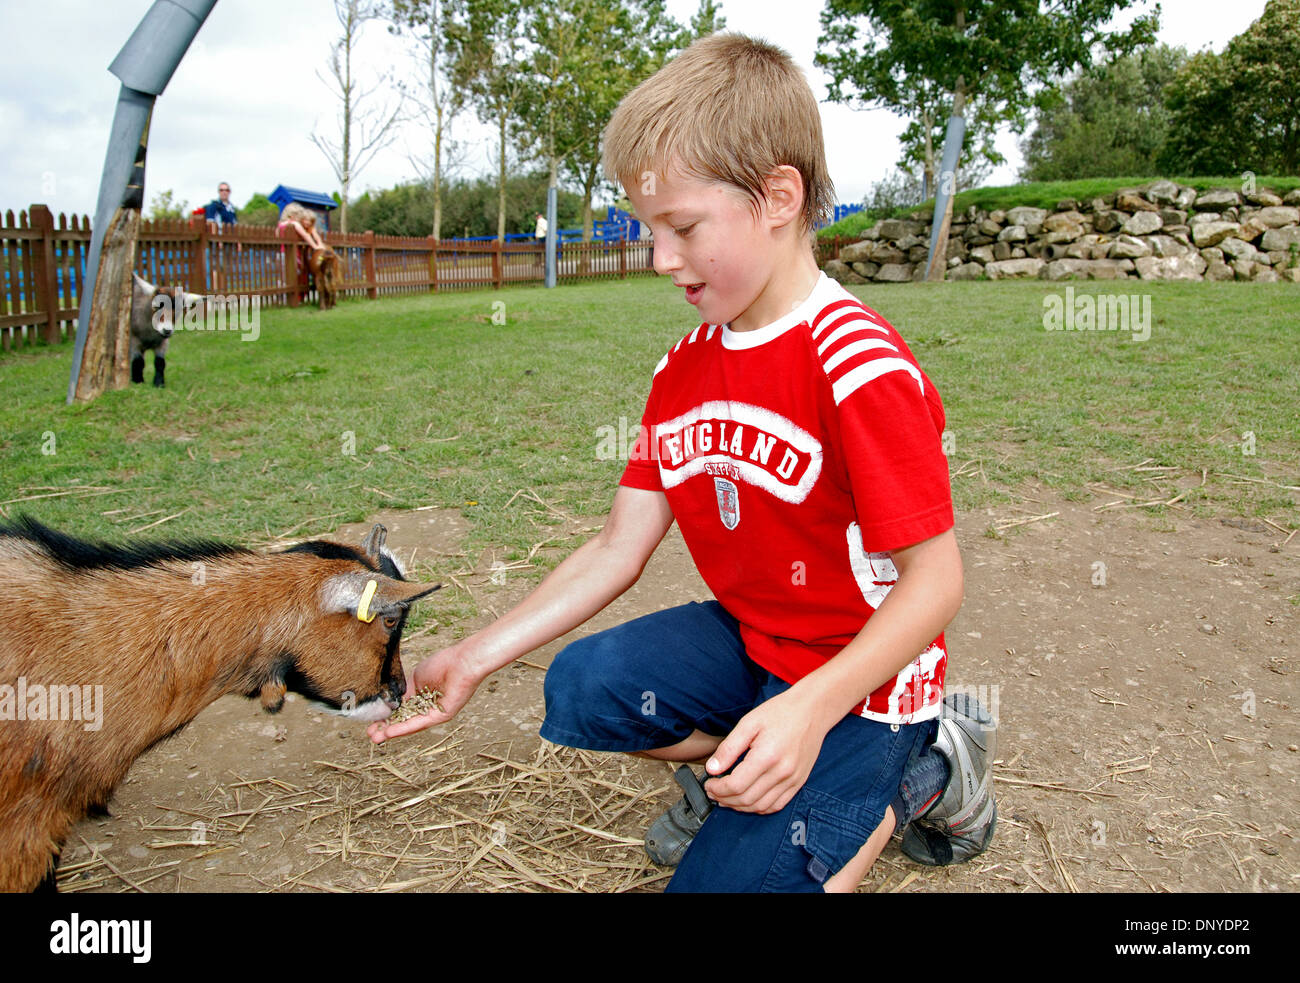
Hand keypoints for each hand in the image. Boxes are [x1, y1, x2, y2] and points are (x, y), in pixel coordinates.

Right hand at [366, 645, 482, 743]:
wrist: (461, 661)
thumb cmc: (442, 664)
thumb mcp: (414, 678)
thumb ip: (403, 691)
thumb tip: (388, 701)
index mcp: (420, 697)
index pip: (400, 710)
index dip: (385, 717)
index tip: (370, 722)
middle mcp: (427, 707)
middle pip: (403, 721)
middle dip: (386, 729)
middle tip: (370, 736)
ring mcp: (434, 713)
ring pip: (410, 725)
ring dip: (392, 732)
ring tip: (375, 738)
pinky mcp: (441, 716)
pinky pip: (420, 723)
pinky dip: (404, 728)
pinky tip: (390, 733)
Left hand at [702, 686, 830, 813]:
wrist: (812, 710)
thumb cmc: (780, 712)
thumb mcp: (748, 723)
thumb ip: (729, 748)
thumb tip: (712, 769)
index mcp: (767, 756)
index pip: (736, 785)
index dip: (717, 789)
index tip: (708, 784)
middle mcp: (782, 772)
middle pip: (746, 799)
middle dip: (725, 799)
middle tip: (713, 792)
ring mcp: (792, 780)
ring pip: (761, 806)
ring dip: (740, 807)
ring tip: (726, 798)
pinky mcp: (799, 782)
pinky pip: (777, 805)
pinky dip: (759, 807)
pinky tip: (748, 801)